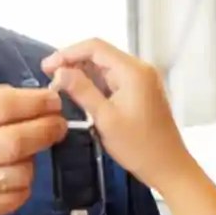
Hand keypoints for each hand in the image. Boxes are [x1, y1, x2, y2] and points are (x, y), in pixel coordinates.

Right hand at [0, 85, 66, 214]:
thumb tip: (36, 98)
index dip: (34, 102)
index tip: (53, 100)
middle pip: (14, 142)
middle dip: (46, 130)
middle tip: (59, 125)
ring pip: (20, 173)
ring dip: (34, 160)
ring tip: (28, 153)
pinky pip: (16, 198)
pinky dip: (24, 184)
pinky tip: (14, 176)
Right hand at [42, 38, 196, 190]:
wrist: (169, 167)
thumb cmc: (138, 146)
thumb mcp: (105, 118)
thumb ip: (82, 91)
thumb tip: (59, 71)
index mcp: (132, 71)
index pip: (95, 47)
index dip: (67, 53)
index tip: (46, 67)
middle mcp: (139, 69)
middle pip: (101, 54)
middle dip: (73, 62)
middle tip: (50, 78)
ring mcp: (142, 80)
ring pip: (106, 67)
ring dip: (83, 73)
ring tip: (60, 86)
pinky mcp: (142, 91)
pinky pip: (114, 79)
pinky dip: (96, 83)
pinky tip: (80, 93)